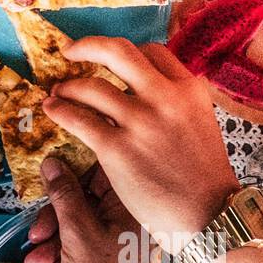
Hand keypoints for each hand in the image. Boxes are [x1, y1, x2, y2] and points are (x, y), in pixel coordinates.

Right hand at [23, 161, 153, 262]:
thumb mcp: (77, 233)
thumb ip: (63, 195)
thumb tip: (52, 161)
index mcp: (127, 207)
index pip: (97, 173)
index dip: (69, 174)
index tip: (45, 176)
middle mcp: (123, 220)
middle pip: (79, 200)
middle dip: (52, 218)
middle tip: (36, 233)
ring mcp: (112, 240)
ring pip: (73, 224)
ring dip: (51, 242)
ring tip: (36, 261)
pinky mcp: (101, 258)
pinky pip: (75, 245)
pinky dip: (60, 257)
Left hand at [42, 37, 239, 244]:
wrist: (210, 215)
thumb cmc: (205, 177)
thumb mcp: (201, 123)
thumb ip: (177, 103)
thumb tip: (149, 91)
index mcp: (189, 89)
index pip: (152, 52)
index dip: (128, 54)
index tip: (111, 61)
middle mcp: (164, 98)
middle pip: (117, 52)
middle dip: (88, 46)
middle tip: (70, 51)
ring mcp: (139, 122)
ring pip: (90, 87)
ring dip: (68, 86)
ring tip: (58, 92)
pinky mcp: (117, 149)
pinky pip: (78, 119)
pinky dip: (60, 111)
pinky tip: (52, 110)